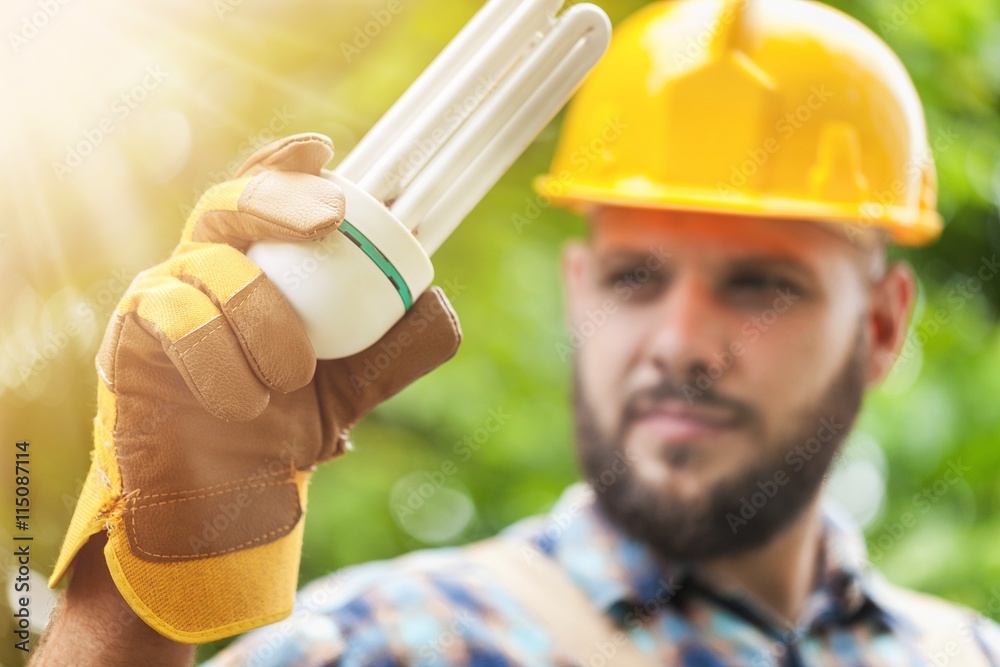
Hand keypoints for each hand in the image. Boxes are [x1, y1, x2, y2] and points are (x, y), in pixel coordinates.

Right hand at [48, 133, 461, 643]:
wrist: (229, 495)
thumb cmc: (285, 425)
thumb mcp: (355, 386)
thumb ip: (398, 349)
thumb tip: (438, 305)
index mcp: (259, 265)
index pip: (265, 195)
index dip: (287, 165)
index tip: (325, 152)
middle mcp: (206, 267)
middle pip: (229, 204)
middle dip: (278, 198)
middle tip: (331, 218)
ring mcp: (163, 296)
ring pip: (214, 269)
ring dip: (265, 319)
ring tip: (291, 375)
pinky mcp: (129, 336)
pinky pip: (175, 318)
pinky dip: (220, 360)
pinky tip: (243, 401)